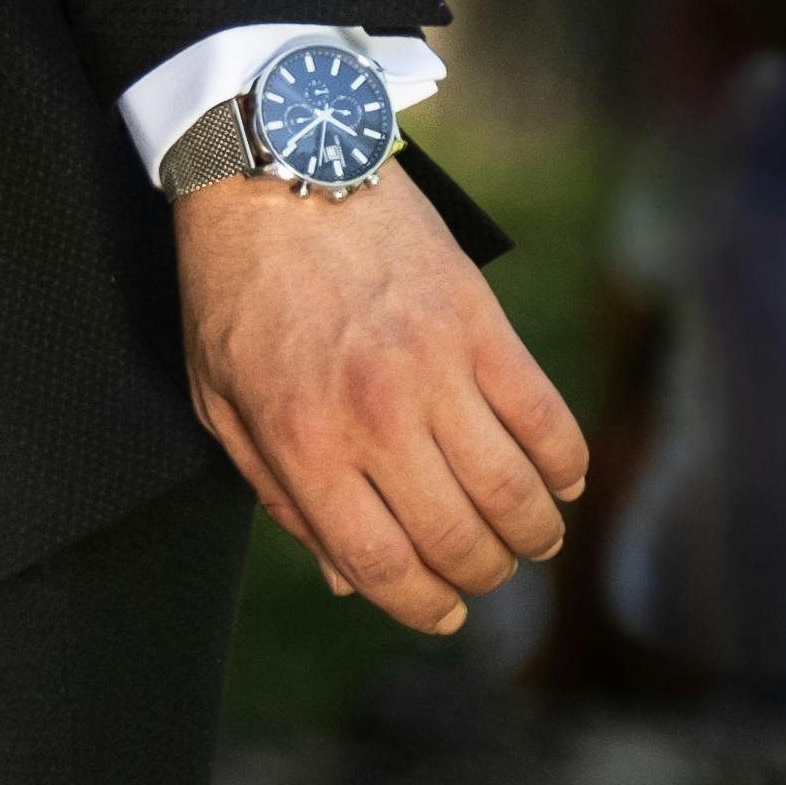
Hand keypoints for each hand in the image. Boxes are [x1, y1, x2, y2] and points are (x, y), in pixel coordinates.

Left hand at [178, 165, 591, 636]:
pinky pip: (546, 420)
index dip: (419, 605)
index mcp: (301, 440)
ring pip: (514, 491)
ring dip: (534, 532)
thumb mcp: (220, 397)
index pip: (380, 563)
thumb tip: (342, 575)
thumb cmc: (234, 287)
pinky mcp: (481, 324)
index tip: (441, 613)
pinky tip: (560, 480)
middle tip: (484, 574)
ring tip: (529, 537)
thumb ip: (278, 490)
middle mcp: (373, 414)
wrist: (277, 171)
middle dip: (481, 576)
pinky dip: (565, 465)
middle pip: (458, 538)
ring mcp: (434, 369)